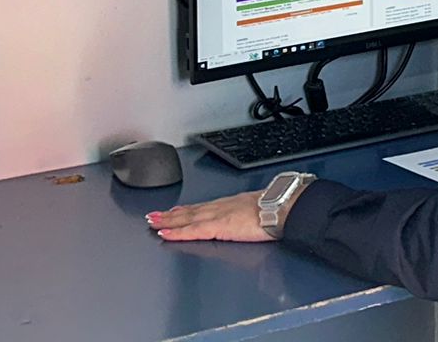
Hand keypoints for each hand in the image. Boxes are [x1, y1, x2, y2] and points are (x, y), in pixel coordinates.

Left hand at [148, 192, 271, 243]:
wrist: (284, 206)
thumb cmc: (278, 208)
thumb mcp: (260, 211)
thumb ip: (251, 216)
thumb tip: (255, 221)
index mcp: (231, 204)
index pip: (204, 207)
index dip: (187, 209)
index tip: (174, 210)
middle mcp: (221, 207)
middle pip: (191, 211)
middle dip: (171, 214)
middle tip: (154, 215)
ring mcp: (218, 216)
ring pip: (187, 218)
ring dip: (168, 220)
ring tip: (153, 222)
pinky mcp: (218, 226)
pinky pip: (192, 231)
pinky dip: (177, 232)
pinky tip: (165, 233)